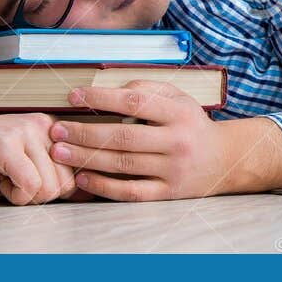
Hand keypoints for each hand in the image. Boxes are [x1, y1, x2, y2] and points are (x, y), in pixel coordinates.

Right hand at [0, 110, 75, 205]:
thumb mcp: (24, 166)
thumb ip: (55, 176)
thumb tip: (89, 193)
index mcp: (53, 127)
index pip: (80, 171)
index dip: (58, 190)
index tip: (34, 186)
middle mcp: (45, 124)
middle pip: (68, 183)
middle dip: (41, 197)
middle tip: (16, 184)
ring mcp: (25, 131)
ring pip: (50, 187)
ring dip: (26, 197)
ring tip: (6, 180)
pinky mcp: (5, 144)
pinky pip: (29, 186)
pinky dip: (14, 196)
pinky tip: (0, 183)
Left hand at [50, 80, 281, 200]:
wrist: (225, 159)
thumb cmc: (191, 124)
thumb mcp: (179, 97)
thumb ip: (149, 88)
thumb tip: (113, 89)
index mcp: (178, 112)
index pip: (135, 101)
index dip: (102, 97)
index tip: (74, 96)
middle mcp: (177, 141)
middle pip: (123, 136)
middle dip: (85, 132)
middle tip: (56, 129)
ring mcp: (173, 169)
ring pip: (123, 165)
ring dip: (87, 158)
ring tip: (60, 152)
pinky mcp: (168, 193)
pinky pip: (131, 192)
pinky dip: (104, 186)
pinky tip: (83, 178)